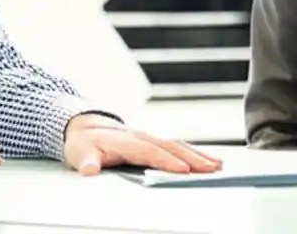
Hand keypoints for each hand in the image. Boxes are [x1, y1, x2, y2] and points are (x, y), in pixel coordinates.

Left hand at [62, 113, 222, 175]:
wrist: (84, 126)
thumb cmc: (84, 143)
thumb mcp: (80, 152)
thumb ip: (87, 162)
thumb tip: (89, 170)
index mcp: (125, 140)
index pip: (149, 151)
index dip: (166, 161)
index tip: (183, 170)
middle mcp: (141, 136)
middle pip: (170, 146)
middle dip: (192, 158)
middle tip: (211, 169)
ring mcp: (150, 137)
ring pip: (177, 145)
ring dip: (198, 155)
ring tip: (217, 165)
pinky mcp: (155, 141)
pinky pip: (177, 146)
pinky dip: (194, 153)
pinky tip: (208, 161)